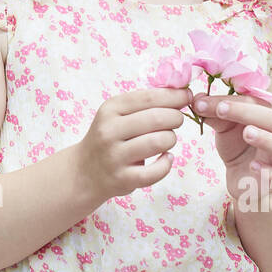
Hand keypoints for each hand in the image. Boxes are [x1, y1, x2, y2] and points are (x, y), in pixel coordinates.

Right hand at [75, 87, 189, 200]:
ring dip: (171, 139)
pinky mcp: (122, 179)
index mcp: (111, 109)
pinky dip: (167, 164)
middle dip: (176, 117)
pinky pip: (156, 171)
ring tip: (167, 140)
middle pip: (158, 118)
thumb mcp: (117, 114)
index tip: (187, 96)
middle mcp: (110, 130)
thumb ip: (145, 103)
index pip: (149, 97)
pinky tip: (165, 159)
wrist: (84, 171)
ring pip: (159, 142)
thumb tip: (181, 92)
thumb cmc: (110, 138)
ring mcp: (115, 156)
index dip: (174, 96)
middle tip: (177, 120)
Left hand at [192, 92, 271, 201]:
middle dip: (247, 113)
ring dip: (267, 139)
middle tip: (221, 110)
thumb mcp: (224, 128)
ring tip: (247, 133)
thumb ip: (213, 113)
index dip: (231, 101)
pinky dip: (271, 173)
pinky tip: (254, 167)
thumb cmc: (237, 147)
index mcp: (268, 116)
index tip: (204, 102)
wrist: (242, 179)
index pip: (254, 103)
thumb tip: (197, 99)